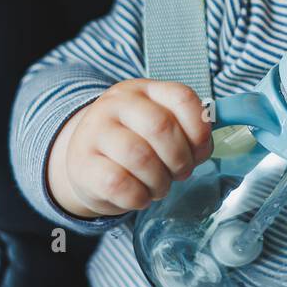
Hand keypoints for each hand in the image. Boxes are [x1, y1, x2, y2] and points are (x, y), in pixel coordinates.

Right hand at [47, 79, 213, 219]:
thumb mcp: (158, 127)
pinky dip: (139, 196)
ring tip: (159, 186)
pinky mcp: (82, 164)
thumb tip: (204, 147)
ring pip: (140, 157)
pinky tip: (140, 196)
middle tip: (180, 173)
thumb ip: (187, 131)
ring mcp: (95, 131)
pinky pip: (119, 183)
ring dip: (160, 181)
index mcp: (143, 90)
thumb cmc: (134, 145)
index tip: (199, 151)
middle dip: (180, 159)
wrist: (86, 162)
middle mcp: (116, 104)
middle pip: (161, 127)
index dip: (200, 129)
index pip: (182, 97)